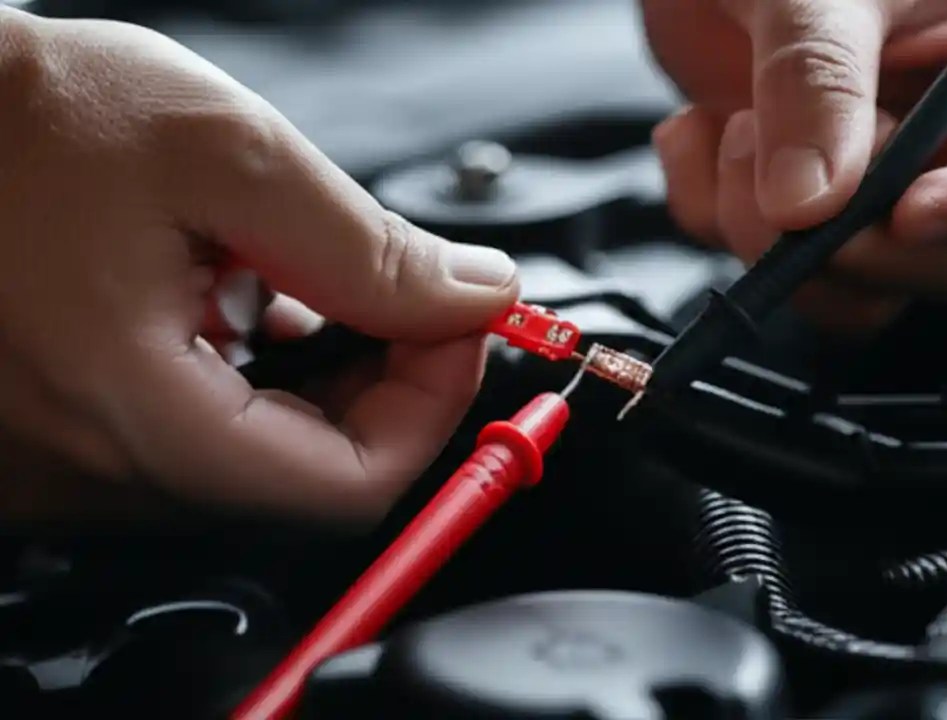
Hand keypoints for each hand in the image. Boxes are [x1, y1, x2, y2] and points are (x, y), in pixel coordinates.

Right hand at [0, 10, 518, 528]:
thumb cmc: (16, 117)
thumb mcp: (224, 156)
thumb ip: (367, 248)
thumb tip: (472, 298)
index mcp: (127, 415)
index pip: (348, 486)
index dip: (432, 407)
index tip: (457, 325)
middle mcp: (84, 471)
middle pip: (305, 480)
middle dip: (383, 386)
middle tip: (405, 296)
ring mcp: (60, 468)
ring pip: (252, 463)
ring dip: (318, 379)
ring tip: (306, 280)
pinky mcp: (50, 444)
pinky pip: (187, 444)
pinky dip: (248, 382)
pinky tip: (240, 299)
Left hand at [642, 0, 946, 331]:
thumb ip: (819, 80)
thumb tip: (811, 202)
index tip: (914, 211)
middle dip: (867, 245)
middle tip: (795, 202)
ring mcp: (898, 175)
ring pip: (873, 283)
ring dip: (782, 242)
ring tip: (733, 133)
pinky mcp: (820, 204)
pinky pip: (783, 264)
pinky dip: (717, 214)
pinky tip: (702, 131)